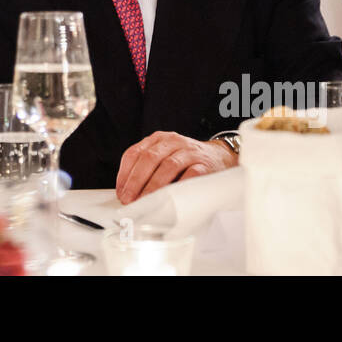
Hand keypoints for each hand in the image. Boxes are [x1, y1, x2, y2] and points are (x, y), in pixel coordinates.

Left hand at [115, 131, 236, 204]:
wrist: (220, 157)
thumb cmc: (187, 160)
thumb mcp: (165, 156)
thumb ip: (148, 168)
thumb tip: (128, 192)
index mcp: (159, 139)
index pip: (135, 152)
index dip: (124, 173)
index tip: (121, 191)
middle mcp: (173, 142)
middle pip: (149, 158)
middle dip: (136, 181)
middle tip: (129, 199)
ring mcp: (190, 152)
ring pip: (168, 166)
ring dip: (154, 186)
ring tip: (145, 202)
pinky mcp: (204, 165)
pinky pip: (189, 176)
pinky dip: (178, 188)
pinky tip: (169, 199)